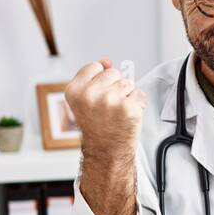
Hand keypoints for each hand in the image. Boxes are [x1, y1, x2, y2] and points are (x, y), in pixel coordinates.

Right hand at [66, 58, 145, 214]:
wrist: (106, 153)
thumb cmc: (98, 127)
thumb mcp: (86, 100)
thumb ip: (94, 77)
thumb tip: (107, 61)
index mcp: (74, 90)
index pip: (95, 67)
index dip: (101, 81)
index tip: (97, 98)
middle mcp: (90, 94)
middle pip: (113, 73)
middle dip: (115, 88)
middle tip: (109, 109)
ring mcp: (110, 101)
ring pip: (128, 83)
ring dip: (127, 97)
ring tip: (118, 114)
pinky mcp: (128, 108)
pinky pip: (140, 94)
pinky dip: (138, 105)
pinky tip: (128, 117)